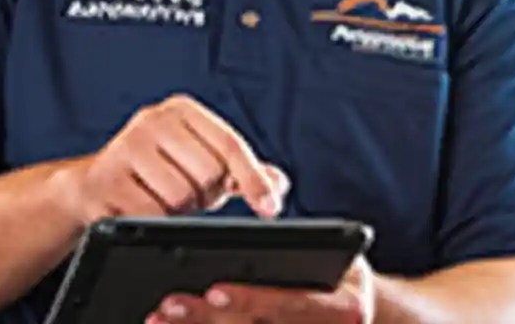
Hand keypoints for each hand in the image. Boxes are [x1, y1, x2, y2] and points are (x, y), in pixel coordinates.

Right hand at [60, 94, 288, 223]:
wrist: (93, 187)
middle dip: (203, 196)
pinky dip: (154, 219)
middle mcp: (153, 120)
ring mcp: (126, 145)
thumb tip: (278, 183)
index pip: (230, 144)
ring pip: (181, 196)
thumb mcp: (202, 166)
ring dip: (177, 210)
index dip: (253, 179)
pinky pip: (151, 212)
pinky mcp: (106, 177)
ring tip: (161, 198)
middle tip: (187, 194)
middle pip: (208, 174)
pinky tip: (141, 206)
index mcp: (182, 111)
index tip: (270, 208)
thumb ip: (242, 173)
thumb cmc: (155, 174)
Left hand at [148, 255, 373, 323]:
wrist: (356, 308)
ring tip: (157, 318)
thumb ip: (303, 243)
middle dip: (209, 320)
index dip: (253, 300)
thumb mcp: (333, 252)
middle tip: (169, 305)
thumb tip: (262, 202)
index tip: (215, 291)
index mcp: (344, 309)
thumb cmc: (337, 269)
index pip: (293, 306)